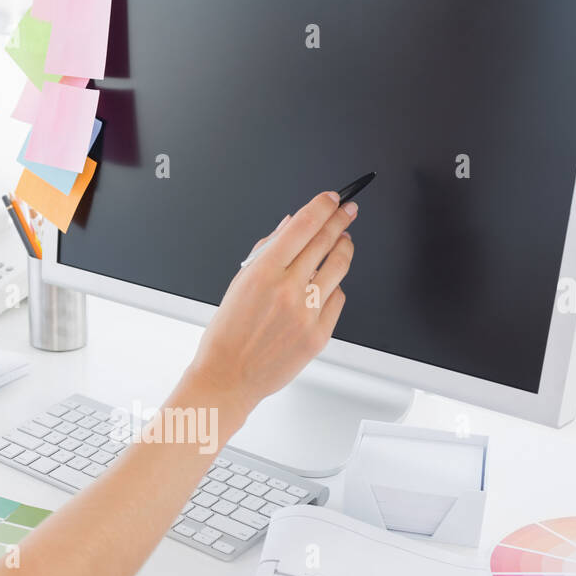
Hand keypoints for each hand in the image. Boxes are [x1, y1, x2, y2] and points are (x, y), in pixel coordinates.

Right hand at [184, 191, 355, 418]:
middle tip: (348, 210)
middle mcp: (287, 290)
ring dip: (345, 247)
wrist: (228, 376)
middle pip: (325, 241)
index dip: (322, 207)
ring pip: (339, 267)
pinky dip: (334, 287)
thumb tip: (290, 225)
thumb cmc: (228, 333)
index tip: (332, 199)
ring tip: (344, 241)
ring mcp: (306, 313)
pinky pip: (337, 299)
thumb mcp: (239, 284)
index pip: (302, 226)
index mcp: (263, 272)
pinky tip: (327, 285)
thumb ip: (266, 251)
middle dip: (340, 219)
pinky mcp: (319, 334)